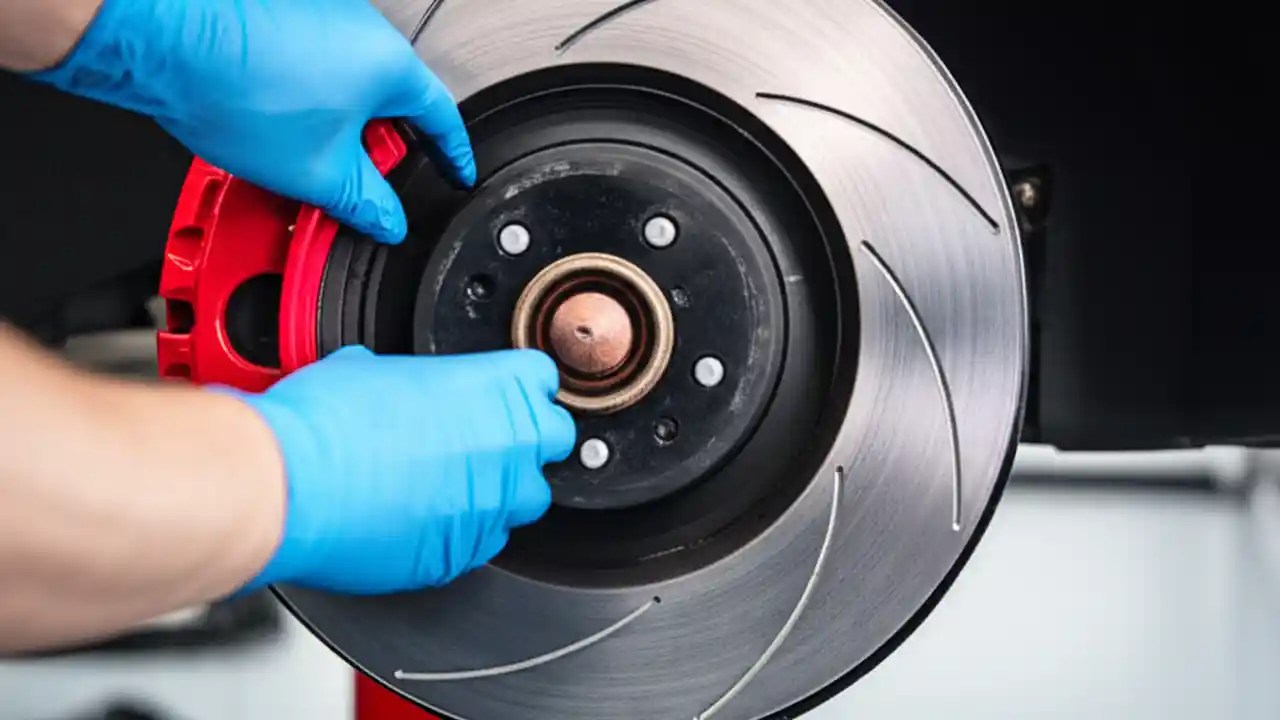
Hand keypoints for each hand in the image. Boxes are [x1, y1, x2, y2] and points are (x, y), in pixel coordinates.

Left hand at [30, 0, 473, 242]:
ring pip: (346, 89)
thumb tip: (388, 221)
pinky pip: (309, 72)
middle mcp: (361, 31)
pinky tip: (271, 128)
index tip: (456, 172)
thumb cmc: (237, 87)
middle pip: (390, 104)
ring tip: (301, 160)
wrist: (161, 38)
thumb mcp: (318, 173)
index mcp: (389, 66)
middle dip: (377, 150)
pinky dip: (303, 105)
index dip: (452, 155)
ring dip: (334, 129)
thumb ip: (366, 204)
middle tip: (358, 187)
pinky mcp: (278, 20)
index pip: (441, 118)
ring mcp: (318, 17)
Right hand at [232, 347, 574, 594]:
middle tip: (482, 439)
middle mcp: (506, 448)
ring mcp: (490, 505)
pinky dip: (465, 530)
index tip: (505, 392)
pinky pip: (484, 541)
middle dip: (524, 438)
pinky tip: (426, 517)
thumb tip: (391, 382)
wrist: (288, 486)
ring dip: (499, 489)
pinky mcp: (462, 553)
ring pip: (526, 498)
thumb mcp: (364, 368)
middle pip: (552, 439)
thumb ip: (404, 378)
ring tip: (451, 482)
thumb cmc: (321, 423)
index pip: (541, 378)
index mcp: (493, 388)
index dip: (520, 384)